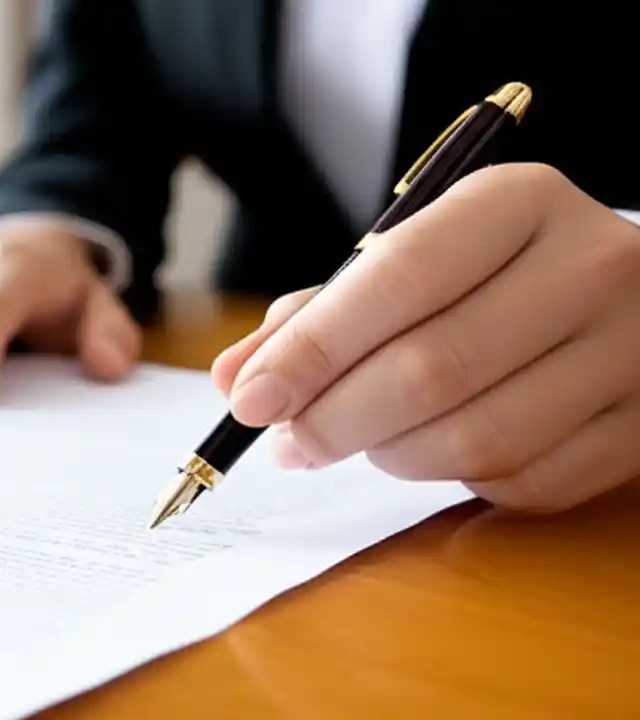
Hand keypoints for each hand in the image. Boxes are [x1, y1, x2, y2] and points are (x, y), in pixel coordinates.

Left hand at [211, 163, 639, 511]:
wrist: (636, 290)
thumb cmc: (492, 272)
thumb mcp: (416, 256)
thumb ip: (321, 312)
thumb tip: (235, 378)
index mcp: (520, 201)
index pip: (398, 278)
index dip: (313, 349)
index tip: (249, 400)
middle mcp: (590, 266)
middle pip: (433, 369)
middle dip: (334, 419)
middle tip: (287, 442)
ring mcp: (632, 351)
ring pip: (476, 439)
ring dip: (389, 455)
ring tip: (358, 441)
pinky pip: (524, 482)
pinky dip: (457, 480)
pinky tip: (436, 450)